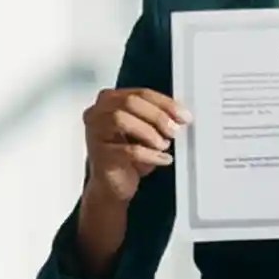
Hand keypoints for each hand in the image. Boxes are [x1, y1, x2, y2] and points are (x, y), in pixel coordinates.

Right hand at [82, 88, 190, 202]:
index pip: (141, 93)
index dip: (165, 103)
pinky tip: (163, 159)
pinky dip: (150, 154)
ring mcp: (95, 133)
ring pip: (121, 120)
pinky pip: (126, 150)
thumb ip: (157, 117)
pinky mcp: (99, 155)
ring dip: (149, 132)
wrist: (113, 185)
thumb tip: (180, 115)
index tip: (183, 115)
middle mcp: (97, 113)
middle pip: (129, 102)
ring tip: (164, 145)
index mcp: (110, 100)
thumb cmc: (128, 155)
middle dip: (157, 116)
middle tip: (174, 130)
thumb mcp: (145, 130)